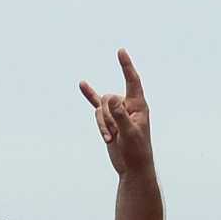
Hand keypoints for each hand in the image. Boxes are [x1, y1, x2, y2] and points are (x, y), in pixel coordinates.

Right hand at [79, 48, 154, 176]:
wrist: (132, 167)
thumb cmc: (136, 151)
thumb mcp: (129, 133)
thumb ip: (121, 115)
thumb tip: (111, 98)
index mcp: (138, 106)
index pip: (132, 81)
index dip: (126, 66)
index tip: (120, 52)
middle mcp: (128, 106)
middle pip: (108, 99)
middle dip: (106, 116)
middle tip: (115, 133)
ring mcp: (117, 113)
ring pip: (100, 108)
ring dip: (102, 125)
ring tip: (110, 138)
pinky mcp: (108, 121)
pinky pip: (96, 105)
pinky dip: (90, 95)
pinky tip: (82, 84)